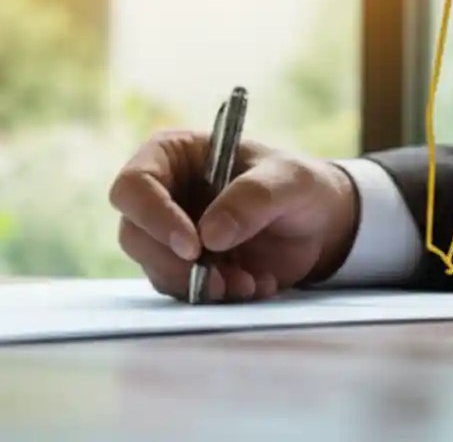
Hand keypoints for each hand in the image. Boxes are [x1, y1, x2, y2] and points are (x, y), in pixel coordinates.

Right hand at [109, 130, 358, 301]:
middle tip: (217, 278)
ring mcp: (171, 234)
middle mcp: (162, 195)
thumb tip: (210, 236)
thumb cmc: (296, 183)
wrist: (318, 223)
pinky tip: (253, 285)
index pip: (134, 185)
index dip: (153, 216)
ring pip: (155, 268)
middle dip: (173, 263)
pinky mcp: (186, 268)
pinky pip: (182, 290)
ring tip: (247, 283)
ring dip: (197, 284)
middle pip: (134, 234)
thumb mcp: (287, 179)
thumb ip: (252, 199)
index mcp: (172, 156)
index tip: (192, 246)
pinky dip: (215, 296)